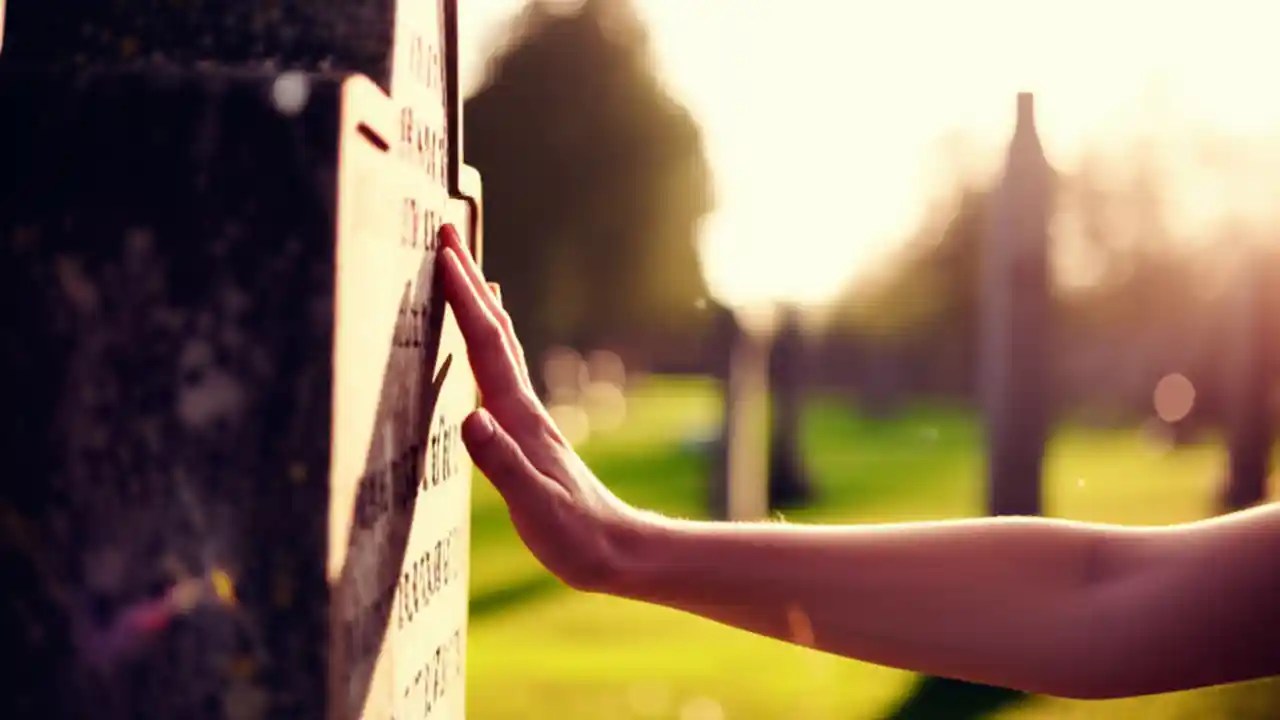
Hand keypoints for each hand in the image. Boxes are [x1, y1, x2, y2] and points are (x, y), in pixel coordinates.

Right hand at [438, 224, 646, 591]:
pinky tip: (488, 350)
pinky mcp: (528, 437)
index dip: (463, 298)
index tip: (444, 252)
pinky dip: (492, 347)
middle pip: (494, 333)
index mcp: (520, 419)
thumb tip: (470, 418)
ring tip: (469, 273)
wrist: (618, 552)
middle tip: (448, 235)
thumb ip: (501, 464)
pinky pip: (503, 376)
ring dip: (480, 308)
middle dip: (469, 283)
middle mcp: (524, 409)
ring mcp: (528, 420)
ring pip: (500, 349)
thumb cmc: (577, 536)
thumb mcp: (534, 506)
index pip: (485, 346)